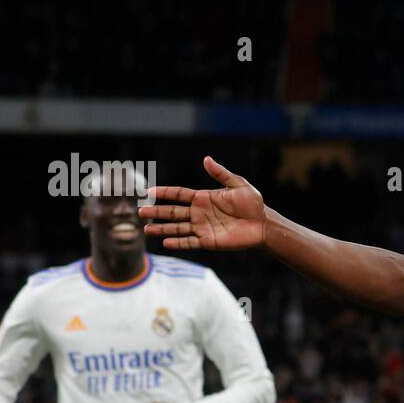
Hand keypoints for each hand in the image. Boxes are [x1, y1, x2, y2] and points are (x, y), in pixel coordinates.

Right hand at [140, 157, 266, 250]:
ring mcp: (202, 227)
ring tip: (146, 230)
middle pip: (173, 212)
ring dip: (162, 229)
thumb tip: (206, 159)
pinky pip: (190, 242)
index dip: (164, 193)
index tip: (148, 192)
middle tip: (140, 212)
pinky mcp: (208, 241)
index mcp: (203, 198)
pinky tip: (165, 242)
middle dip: (156, 212)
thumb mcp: (238, 185)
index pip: (178, 194)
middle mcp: (199, 213)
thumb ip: (221, 174)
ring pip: (177, 228)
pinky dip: (178, 243)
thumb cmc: (252, 204)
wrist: (263, 224)